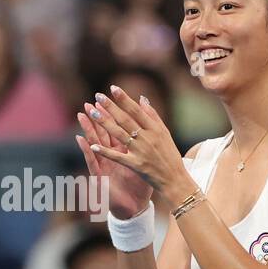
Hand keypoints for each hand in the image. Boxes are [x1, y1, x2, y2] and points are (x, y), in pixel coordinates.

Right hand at [75, 97, 152, 218]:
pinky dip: (87, 151)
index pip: (117, 130)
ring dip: (87, 129)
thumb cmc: (140, 186)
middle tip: (89, 102)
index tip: (110, 100)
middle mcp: (111, 156)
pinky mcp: (100, 175)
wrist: (135, 207)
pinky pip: (93, 161)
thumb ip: (145, 146)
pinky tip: (80, 140)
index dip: (113, 116)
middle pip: (103, 134)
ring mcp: (105, 165)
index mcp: (123, 151)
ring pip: (94, 144)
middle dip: (97, 118)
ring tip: (81, 115)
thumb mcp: (144, 163)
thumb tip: (151, 131)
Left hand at [79, 85, 186, 210]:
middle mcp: (148, 139)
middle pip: (126, 120)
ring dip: (105, 123)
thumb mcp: (165, 134)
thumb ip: (153, 116)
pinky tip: (93, 145)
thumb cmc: (170, 156)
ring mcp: (141, 152)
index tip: (113, 88)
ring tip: (92, 112)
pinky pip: (118, 157)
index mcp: (155, 130)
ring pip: (119, 134)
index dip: (124, 99)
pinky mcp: (136, 165)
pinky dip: (105, 151)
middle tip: (98, 95)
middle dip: (111, 107)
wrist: (175, 180)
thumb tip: (142, 98)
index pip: (137, 111)